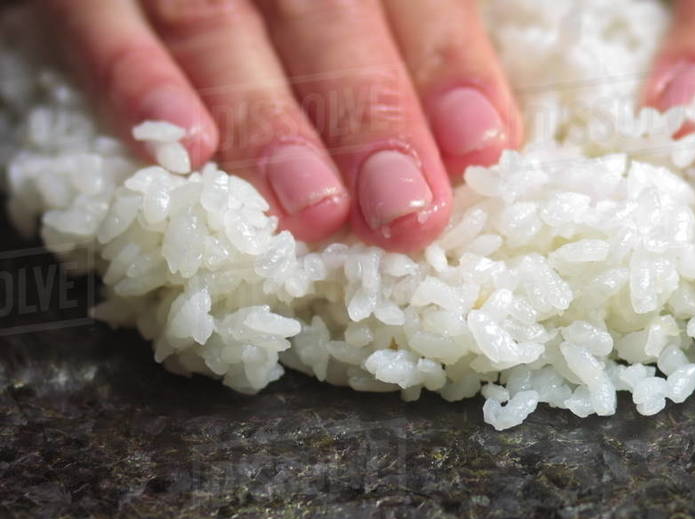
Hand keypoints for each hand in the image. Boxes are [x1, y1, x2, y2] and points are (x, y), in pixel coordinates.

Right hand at [46, 0, 522, 251]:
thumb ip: (415, 33)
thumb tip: (479, 142)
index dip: (446, 65)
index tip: (482, 147)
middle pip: (325, 14)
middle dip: (370, 115)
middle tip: (405, 210)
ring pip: (217, 28)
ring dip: (271, 124)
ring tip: (317, 210)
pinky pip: (99, 21)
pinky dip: (139, 81)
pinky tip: (191, 149)